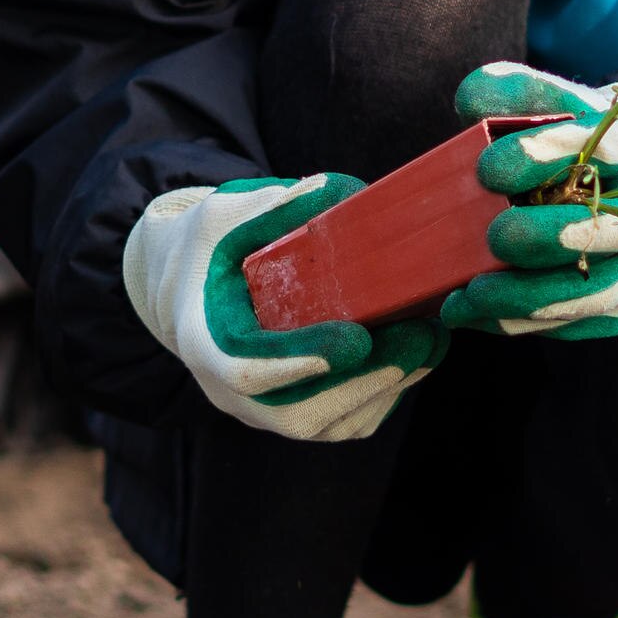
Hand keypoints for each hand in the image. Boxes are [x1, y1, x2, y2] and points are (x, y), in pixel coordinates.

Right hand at [122, 175, 445, 440]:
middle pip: (300, 413)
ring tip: (431, 341)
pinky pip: (344, 421)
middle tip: (420, 338)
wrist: (186, 288)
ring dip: (386, 388)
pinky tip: (417, 356)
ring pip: (330, 423)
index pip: (248, 372)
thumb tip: (339, 193)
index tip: (356, 340)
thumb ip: (270, 206)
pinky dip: (384, 395)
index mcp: (205, 343)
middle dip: (366, 381)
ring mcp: (263, 410)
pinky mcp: (294, 412)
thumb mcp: (222, 215)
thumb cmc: (206, 249)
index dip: (302, 361)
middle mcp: (231, 392)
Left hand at [441, 60, 617, 337]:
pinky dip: (520, 324)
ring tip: (467, 296)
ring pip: (593, 293)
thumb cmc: (584, 139)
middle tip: (493, 235)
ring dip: (527, 299)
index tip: (487, 167)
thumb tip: (470, 102)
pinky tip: (472, 314)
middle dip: (547, 238)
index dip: (543, 157)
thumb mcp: (559, 100)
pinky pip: (573, 325)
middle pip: (607, 234)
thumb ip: (514, 91)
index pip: (599, 149)